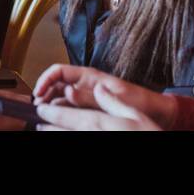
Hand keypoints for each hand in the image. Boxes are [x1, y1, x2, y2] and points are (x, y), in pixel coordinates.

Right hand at [33, 64, 169, 130]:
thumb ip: (90, 95)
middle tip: (37, 109)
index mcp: (89, 76)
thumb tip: (68, 90)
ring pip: (61, 100)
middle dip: (44, 96)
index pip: (58, 71)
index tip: (38, 92)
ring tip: (43, 118)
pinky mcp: (90, 111)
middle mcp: (84, 86)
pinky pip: (71, 111)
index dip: (45, 79)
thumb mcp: (116, 96)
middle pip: (55, 87)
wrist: (156, 114)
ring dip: (51, 107)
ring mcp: (86, 98)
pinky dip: (62, 115)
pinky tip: (57, 122)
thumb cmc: (141, 100)